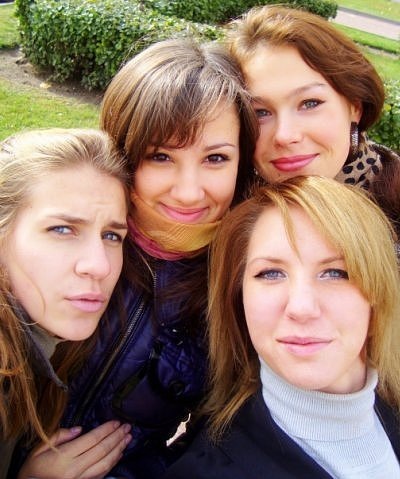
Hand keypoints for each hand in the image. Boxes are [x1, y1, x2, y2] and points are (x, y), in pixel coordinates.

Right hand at [17, 421, 131, 478]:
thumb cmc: (32, 470)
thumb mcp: (38, 449)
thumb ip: (59, 436)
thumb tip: (80, 429)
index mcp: (64, 457)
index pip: (91, 439)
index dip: (106, 429)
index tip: (116, 422)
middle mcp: (74, 470)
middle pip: (102, 450)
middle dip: (117, 437)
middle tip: (128, 426)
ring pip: (105, 464)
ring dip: (119, 449)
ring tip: (128, 438)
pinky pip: (101, 474)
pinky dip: (112, 463)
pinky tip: (119, 454)